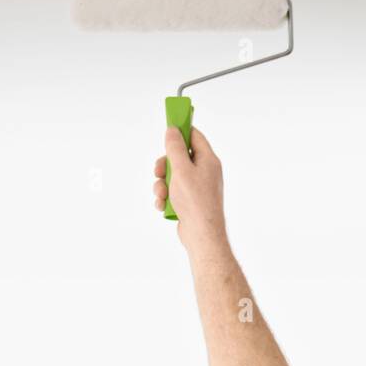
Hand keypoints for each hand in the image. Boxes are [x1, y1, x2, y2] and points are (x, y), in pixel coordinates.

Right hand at [153, 126, 227, 255]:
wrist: (201, 235)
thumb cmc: (195, 202)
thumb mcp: (181, 169)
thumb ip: (175, 148)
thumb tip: (172, 130)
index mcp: (208, 160)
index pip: (194, 136)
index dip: (180, 132)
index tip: (167, 130)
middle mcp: (205, 172)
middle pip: (180, 157)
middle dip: (164, 165)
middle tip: (157, 171)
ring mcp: (198, 188)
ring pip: (173, 176)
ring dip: (162, 184)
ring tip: (161, 194)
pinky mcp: (190, 201)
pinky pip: (174, 192)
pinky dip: (166, 197)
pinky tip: (163, 205)